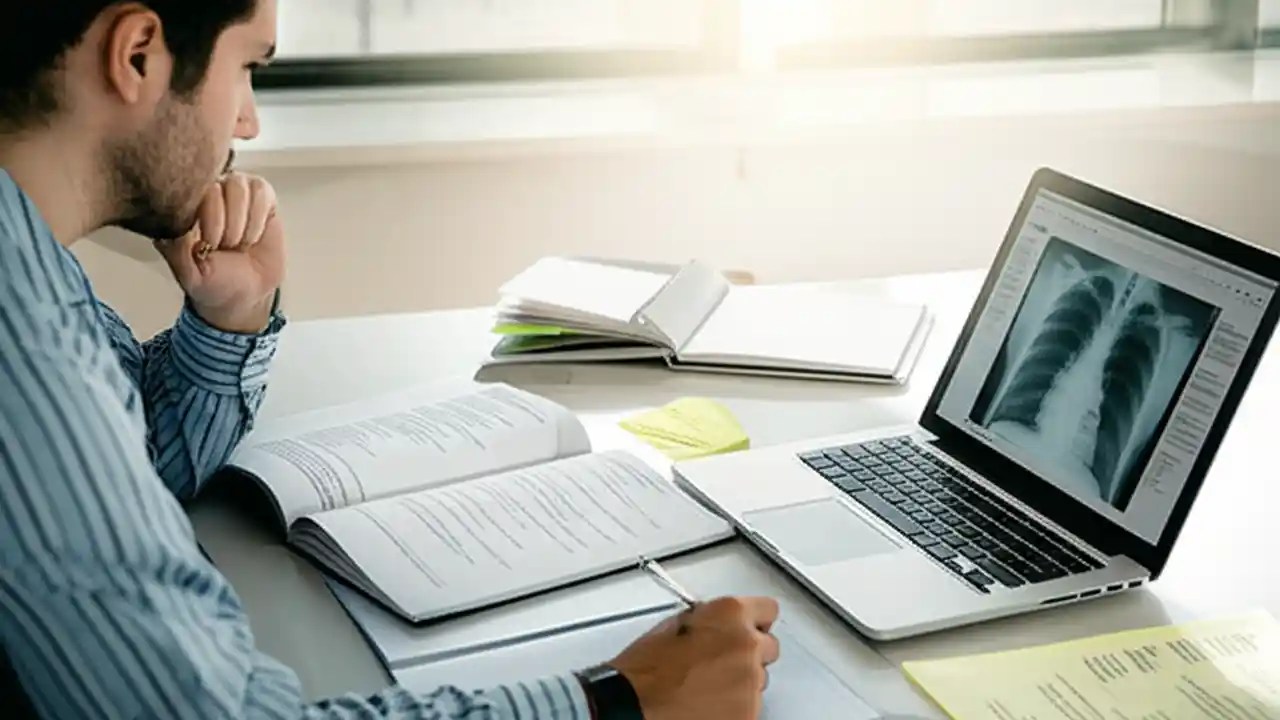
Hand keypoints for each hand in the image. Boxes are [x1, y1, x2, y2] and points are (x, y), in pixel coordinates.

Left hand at [156, 173, 285, 333]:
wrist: (246, 292)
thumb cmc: (214, 280)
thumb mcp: (189, 274)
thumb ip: (177, 250)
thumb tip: (178, 224)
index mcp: (182, 207)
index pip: (187, 189)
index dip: (202, 215)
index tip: (207, 244)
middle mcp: (206, 193)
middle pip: (214, 185)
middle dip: (223, 222)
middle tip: (224, 247)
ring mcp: (233, 191)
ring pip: (238, 184)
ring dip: (241, 220)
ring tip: (238, 243)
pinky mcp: (260, 196)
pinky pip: (261, 190)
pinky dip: (258, 217)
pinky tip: (253, 236)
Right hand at [608, 597, 780, 719]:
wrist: (635, 707)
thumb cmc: (645, 670)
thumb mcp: (672, 626)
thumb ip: (705, 620)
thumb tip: (713, 622)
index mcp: (730, 615)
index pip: (767, 609)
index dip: (754, 620)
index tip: (749, 626)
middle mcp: (747, 645)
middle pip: (767, 646)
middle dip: (748, 652)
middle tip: (720, 661)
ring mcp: (751, 682)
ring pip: (758, 679)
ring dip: (740, 680)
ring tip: (707, 686)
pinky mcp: (749, 713)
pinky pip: (751, 705)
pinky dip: (735, 705)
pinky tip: (707, 704)